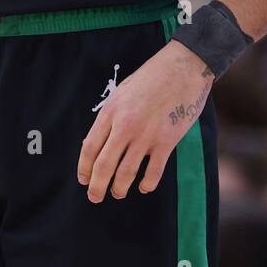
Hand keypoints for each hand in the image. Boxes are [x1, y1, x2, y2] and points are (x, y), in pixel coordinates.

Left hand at [77, 42, 213, 201]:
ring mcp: (146, 135)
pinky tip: (143, 187)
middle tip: (95, 197)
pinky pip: (153, 172)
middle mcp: (125, 126)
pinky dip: (146, 184)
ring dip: (119, 188)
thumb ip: (111, 117)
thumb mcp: (122, 93)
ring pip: (126, 173)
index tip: (83, 179)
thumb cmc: (151, 78)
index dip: (84, 168)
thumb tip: (99, 143)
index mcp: (111, 112)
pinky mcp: (166, 142)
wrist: (182, 69)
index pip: (89, 147)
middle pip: (104, 165)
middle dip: (97, 186)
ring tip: (117, 193)